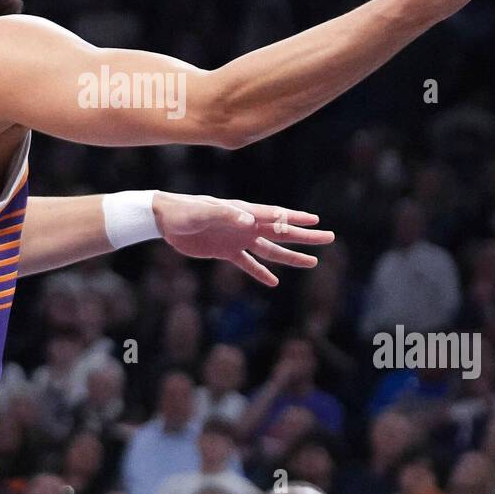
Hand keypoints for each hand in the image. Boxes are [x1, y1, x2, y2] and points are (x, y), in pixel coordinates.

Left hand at [152, 192, 333, 286]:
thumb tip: (248, 221)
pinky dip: (260, 273)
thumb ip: (226, 216)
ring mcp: (238, 239)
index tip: (316, 221)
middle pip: (281, 232)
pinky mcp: (226, 252)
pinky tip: (274, 282)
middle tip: (329, 238)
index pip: (275, 215)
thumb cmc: (185, 211)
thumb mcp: (204, 213)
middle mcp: (246, 225)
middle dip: (304, 236)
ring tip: (312, 262)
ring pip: (270, 250)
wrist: (165, 220)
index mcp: (244, 213)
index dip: (296, 218)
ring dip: (290, 257)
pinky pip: (248, 264)